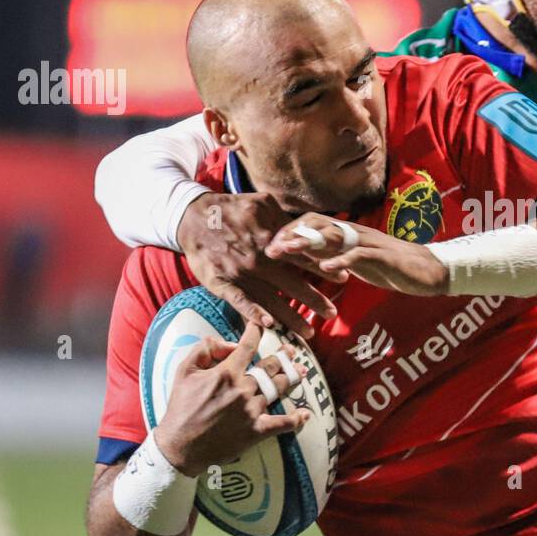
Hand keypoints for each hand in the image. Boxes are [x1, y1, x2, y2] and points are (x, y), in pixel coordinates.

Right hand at [154, 323, 308, 476]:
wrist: (179, 446)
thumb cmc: (180, 408)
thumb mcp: (184, 372)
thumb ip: (203, 350)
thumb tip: (228, 343)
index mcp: (226, 373)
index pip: (248, 346)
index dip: (257, 332)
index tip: (264, 324)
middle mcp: (243, 389)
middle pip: (270, 367)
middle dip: (283, 356)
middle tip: (291, 351)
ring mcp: (252, 410)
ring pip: (278, 389)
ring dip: (292, 378)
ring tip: (301, 371)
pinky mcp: (257, 431)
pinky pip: (282, 423)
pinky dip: (296, 419)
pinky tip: (306, 413)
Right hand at [176, 192, 336, 336]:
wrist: (192, 217)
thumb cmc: (232, 209)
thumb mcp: (262, 204)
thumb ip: (285, 218)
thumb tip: (310, 227)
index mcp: (271, 239)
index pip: (304, 258)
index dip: (325, 269)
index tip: (344, 279)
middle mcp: (259, 258)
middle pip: (292, 283)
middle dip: (314, 300)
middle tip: (332, 313)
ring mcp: (240, 273)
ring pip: (270, 299)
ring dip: (291, 317)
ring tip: (308, 332)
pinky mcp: (221, 283)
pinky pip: (239, 301)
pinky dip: (253, 313)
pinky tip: (269, 324)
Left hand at [264, 213, 448, 296]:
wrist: (429, 270)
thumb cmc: (392, 267)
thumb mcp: (357, 262)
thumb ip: (334, 256)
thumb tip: (306, 255)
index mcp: (349, 234)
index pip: (314, 223)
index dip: (291, 230)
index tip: (272, 244)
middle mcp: (356, 233)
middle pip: (318, 225)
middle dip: (291, 235)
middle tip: (270, 248)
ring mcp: (370, 243)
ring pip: (334, 236)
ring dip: (308, 243)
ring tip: (287, 252)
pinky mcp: (384, 256)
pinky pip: (359, 255)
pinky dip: (341, 261)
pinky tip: (326, 269)